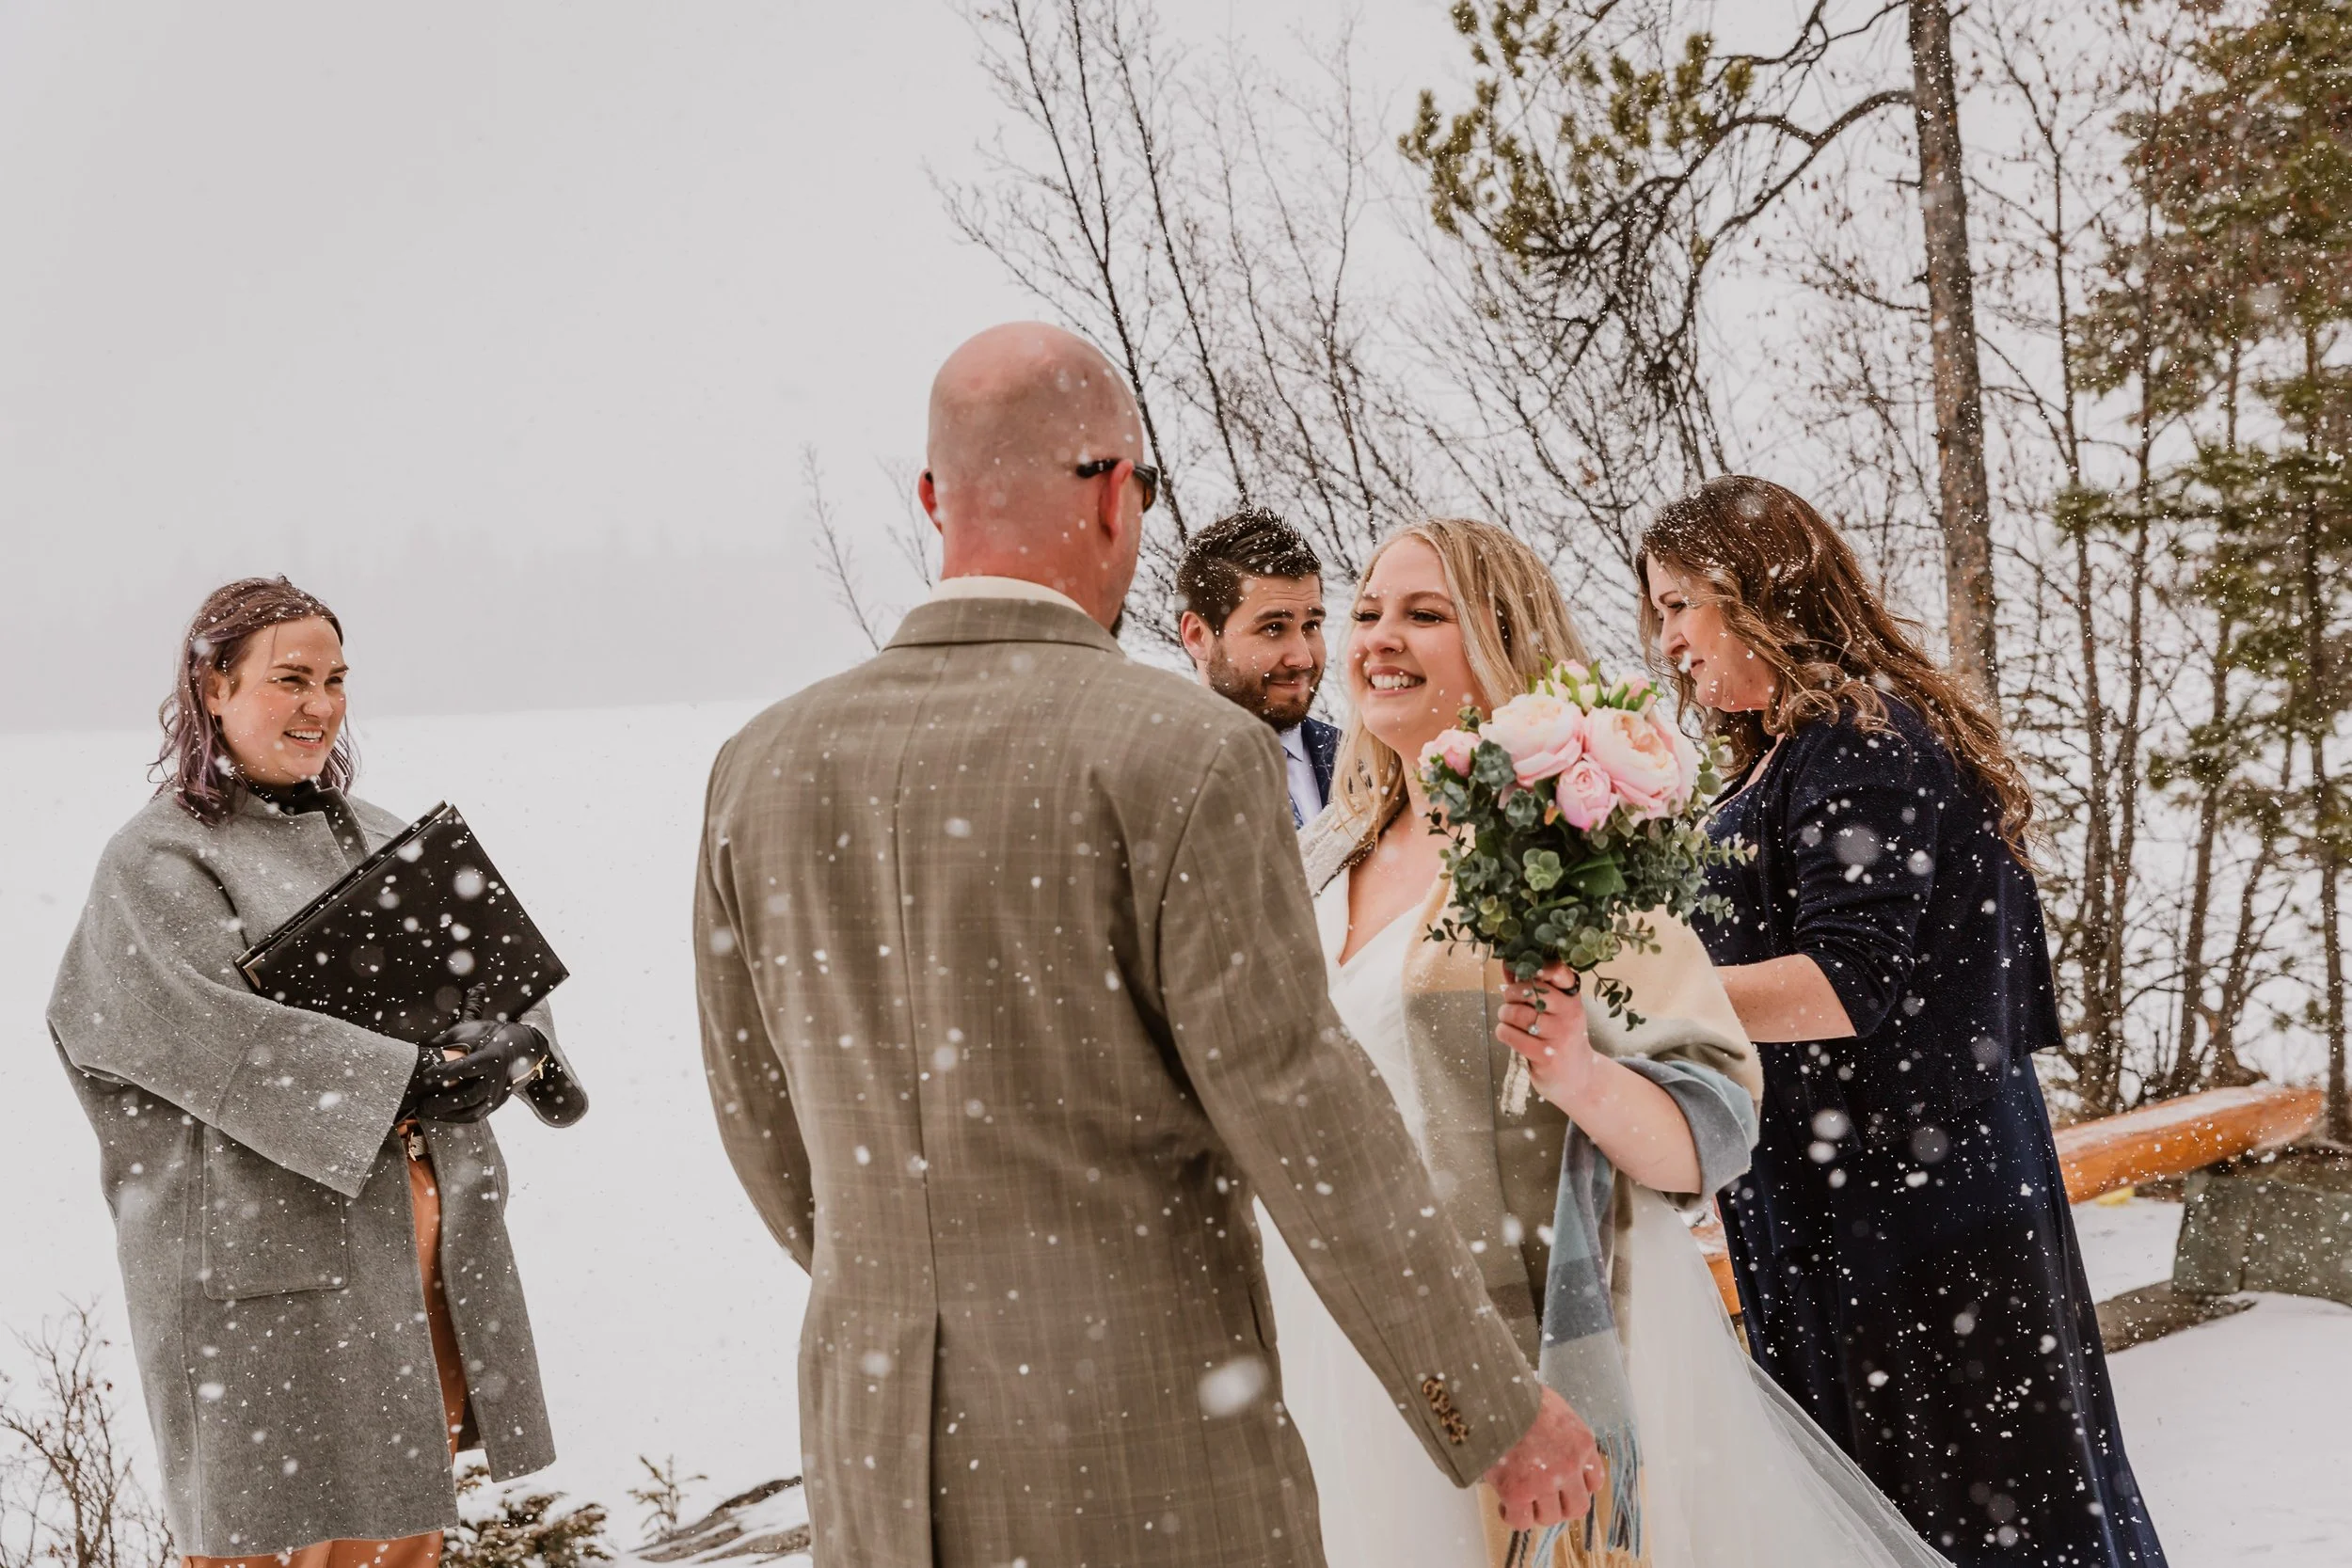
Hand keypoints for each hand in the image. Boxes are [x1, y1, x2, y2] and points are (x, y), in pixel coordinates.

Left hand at [401, 1021, 544, 1123]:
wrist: (528, 1047)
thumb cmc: (497, 1035)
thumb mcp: (473, 1029)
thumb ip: (447, 1040)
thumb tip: (423, 1049)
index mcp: (492, 1057)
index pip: (464, 1068)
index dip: (443, 1073)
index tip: (425, 1075)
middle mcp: (498, 1078)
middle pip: (468, 1097)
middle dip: (442, 1103)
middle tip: (422, 1103)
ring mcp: (500, 1093)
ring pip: (473, 1112)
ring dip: (448, 1115)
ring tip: (429, 1112)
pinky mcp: (499, 1102)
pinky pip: (478, 1115)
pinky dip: (459, 1117)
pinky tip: (443, 1114)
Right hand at [1483, 1386, 1605, 1532]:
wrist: (1491, 1396)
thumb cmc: (1518, 1396)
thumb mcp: (1554, 1408)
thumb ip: (1562, 1435)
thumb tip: (1551, 1448)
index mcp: (1581, 1443)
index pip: (1594, 1482)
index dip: (1577, 1487)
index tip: (1564, 1487)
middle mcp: (1568, 1467)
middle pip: (1577, 1508)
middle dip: (1561, 1507)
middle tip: (1543, 1499)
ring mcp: (1544, 1482)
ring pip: (1549, 1518)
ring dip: (1535, 1511)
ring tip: (1520, 1498)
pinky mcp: (1516, 1492)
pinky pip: (1520, 1522)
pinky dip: (1512, 1516)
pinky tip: (1504, 1504)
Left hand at [1495, 964, 1597, 1107]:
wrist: (1578, 1078)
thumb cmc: (1559, 1037)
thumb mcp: (1555, 1011)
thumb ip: (1532, 987)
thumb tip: (1507, 963)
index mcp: (1572, 998)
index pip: (1559, 972)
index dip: (1540, 967)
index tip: (1525, 970)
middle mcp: (1570, 1014)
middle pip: (1531, 990)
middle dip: (1511, 993)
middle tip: (1508, 1001)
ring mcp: (1559, 1035)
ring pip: (1518, 1013)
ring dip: (1504, 1014)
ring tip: (1506, 1018)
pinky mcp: (1547, 1056)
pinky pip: (1513, 1035)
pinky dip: (1503, 1032)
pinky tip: (1507, 1033)